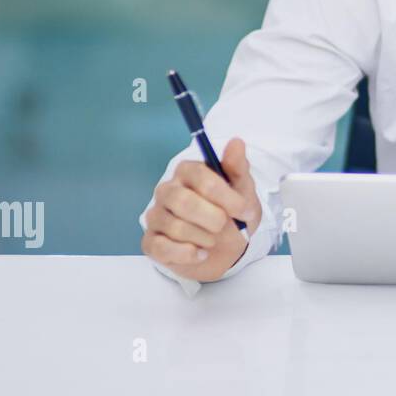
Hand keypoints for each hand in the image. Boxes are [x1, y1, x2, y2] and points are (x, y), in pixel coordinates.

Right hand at [140, 138, 261, 281]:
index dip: (224, 195)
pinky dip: (188, 254)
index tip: (244, 210)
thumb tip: (236, 142)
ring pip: (176, 228)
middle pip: (183, 201)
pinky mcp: (151, 242)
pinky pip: (163, 249)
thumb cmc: (233, 214)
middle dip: (212, 218)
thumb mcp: (243, 191)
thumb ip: (238, 168)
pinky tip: (201, 252)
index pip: (199, 176)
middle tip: (225, 226)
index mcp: (188, 172)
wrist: (229, 248)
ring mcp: (156, 216)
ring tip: (214, 239)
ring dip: (205, 238)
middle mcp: (167, 191)